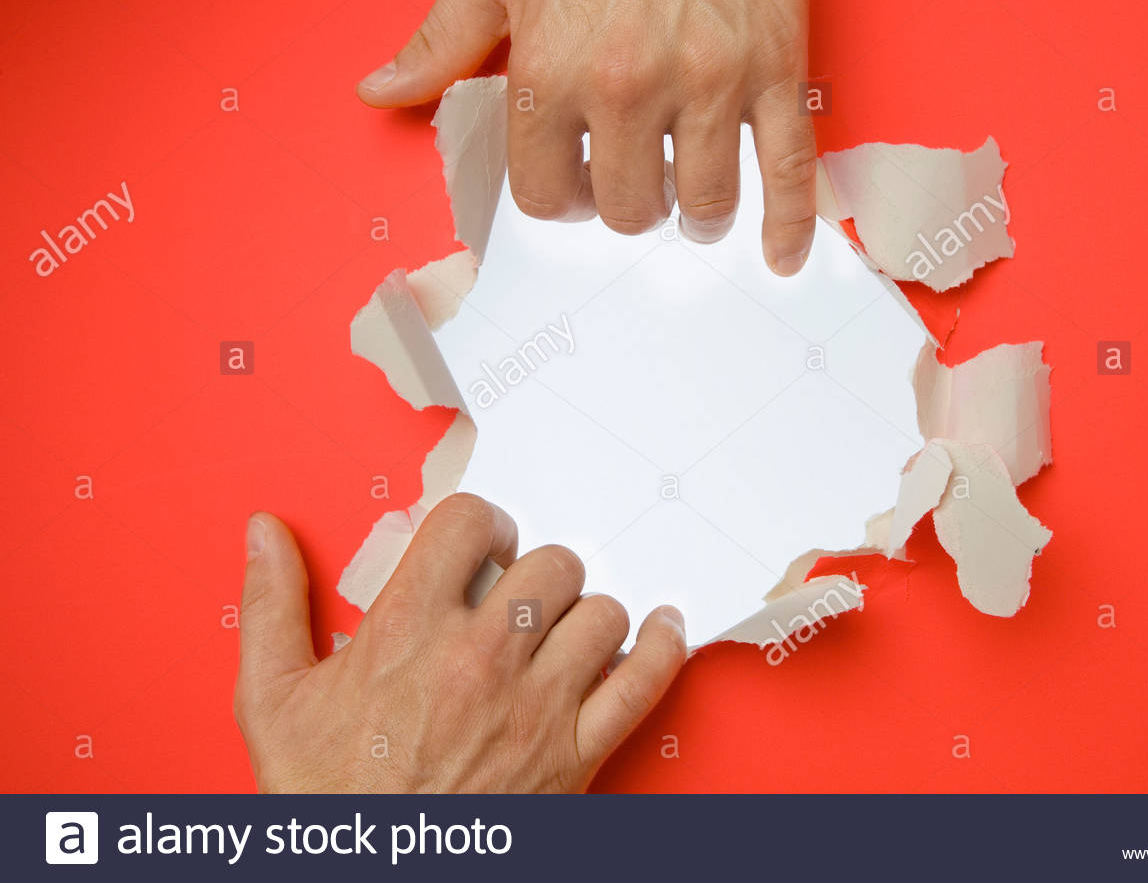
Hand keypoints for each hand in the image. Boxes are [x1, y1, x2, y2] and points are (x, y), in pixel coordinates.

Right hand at [234, 493, 686, 791]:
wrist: (366, 876)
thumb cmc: (325, 799)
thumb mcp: (273, 699)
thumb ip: (272, 605)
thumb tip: (265, 533)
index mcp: (410, 632)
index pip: (469, 524)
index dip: (481, 520)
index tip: (482, 540)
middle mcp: (481, 659)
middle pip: (548, 565)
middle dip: (536, 567)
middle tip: (522, 589)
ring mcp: (536, 707)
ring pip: (599, 613)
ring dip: (586, 609)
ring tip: (564, 625)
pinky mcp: (574, 754)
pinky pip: (642, 684)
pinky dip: (662, 649)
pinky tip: (660, 629)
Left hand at [358, 0, 815, 274]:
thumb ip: (444, 38)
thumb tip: (380, 91)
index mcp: (552, 66)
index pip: (544, 192)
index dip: (556, 196)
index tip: (569, 185)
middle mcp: (628, 85)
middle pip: (624, 207)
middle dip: (624, 203)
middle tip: (631, 181)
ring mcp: (709, 81)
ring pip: (701, 203)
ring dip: (693, 214)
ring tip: (692, 199)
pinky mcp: (775, 69)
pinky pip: (788, 172)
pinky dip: (786, 224)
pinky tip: (778, 251)